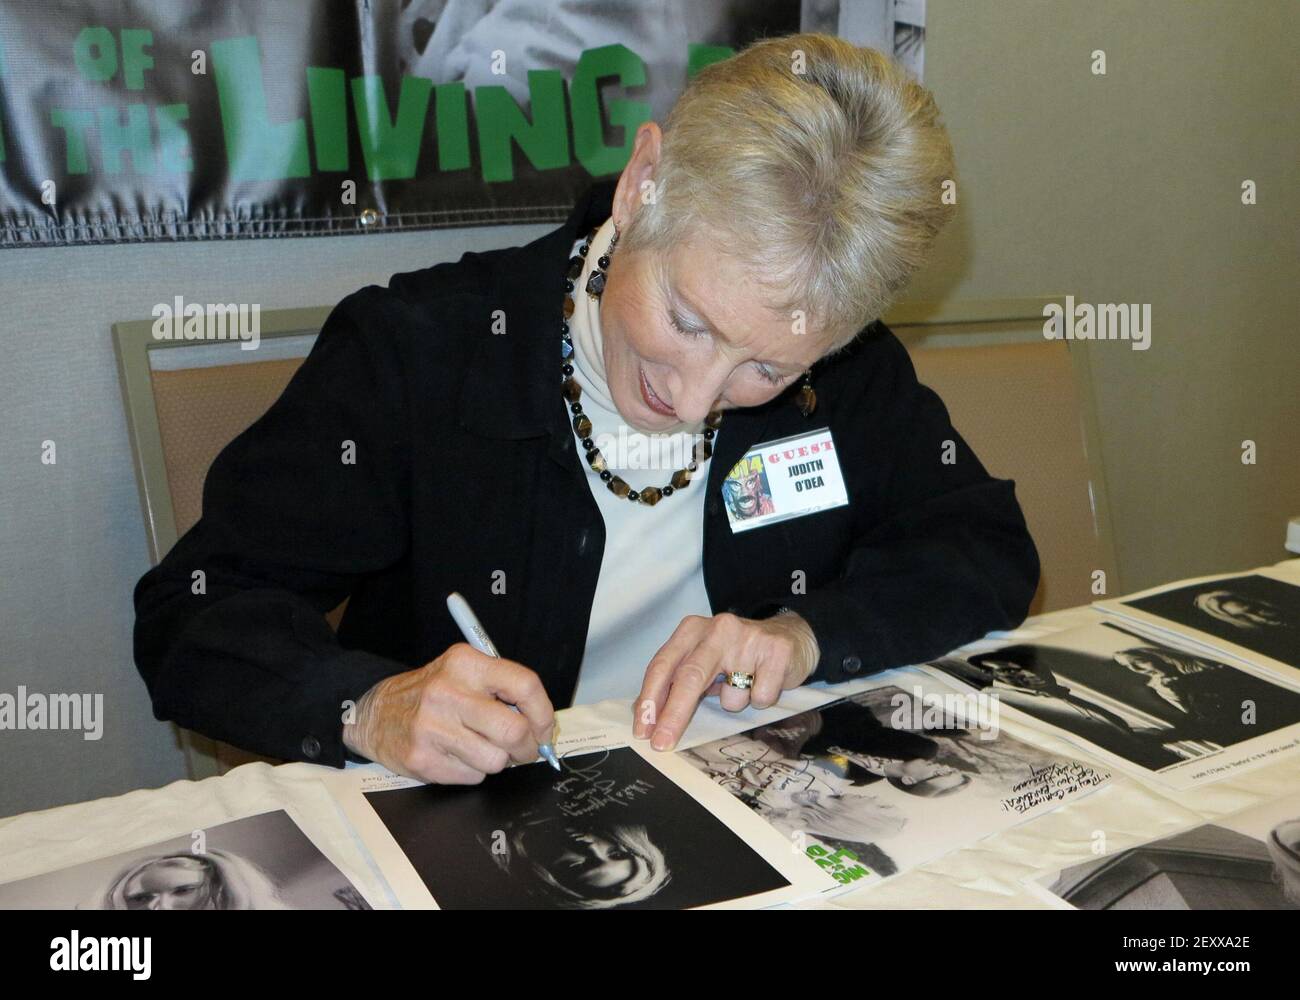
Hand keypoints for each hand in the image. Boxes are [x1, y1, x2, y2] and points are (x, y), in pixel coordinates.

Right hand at [343, 642, 555, 783]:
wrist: (375, 713)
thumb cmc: (430, 694)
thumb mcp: (463, 674)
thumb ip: (502, 691)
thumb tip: (542, 726)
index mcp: (466, 664)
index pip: (525, 685)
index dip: (544, 713)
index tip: (545, 729)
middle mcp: (448, 692)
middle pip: (513, 730)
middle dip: (528, 748)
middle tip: (524, 750)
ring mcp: (432, 727)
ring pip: (496, 760)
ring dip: (498, 761)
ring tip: (481, 748)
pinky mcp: (422, 759)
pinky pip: (473, 777)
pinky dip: (473, 771)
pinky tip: (457, 756)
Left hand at [632, 611, 819, 751]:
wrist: (792, 636)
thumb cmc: (739, 654)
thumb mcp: (703, 659)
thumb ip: (677, 679)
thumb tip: (647, 716)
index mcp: (692, 630)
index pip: (663, 665)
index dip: (650, 700)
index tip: (642, 730)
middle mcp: (717, 629)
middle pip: (689, 677)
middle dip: (673, 716)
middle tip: (661, 743)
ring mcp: (748, 638)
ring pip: (730, 696)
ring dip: (734, 703)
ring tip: (745, 685)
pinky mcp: (776, 651)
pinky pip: (759, 697)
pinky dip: (760, 700)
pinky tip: (765, 681)